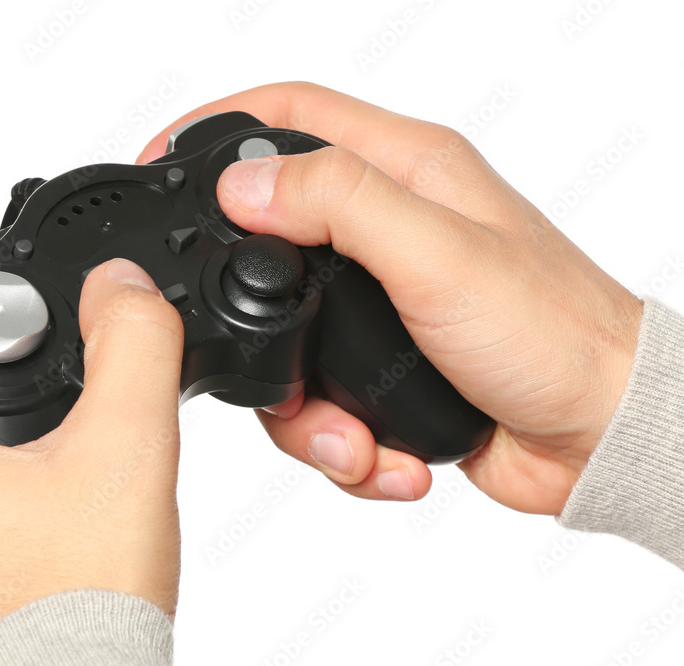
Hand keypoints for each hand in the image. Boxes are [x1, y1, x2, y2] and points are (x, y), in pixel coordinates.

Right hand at [140, 82, 642, 515]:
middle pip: (269, 245)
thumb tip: (244, 185)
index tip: (161, 161)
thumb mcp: (439, 253)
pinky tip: (384, 455)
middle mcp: (388, 234)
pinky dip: (340, 443)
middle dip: (253, 316)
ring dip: (302, 411)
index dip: (218, 128)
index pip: (292, 117)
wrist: (598, 434)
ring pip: (285, 343)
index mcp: (407, 174)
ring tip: (352, 441)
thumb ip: (340, 204)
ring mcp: (383, 306)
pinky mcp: (382, 369)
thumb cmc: (552, 333)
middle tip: (251, 355)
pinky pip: (320, 403)